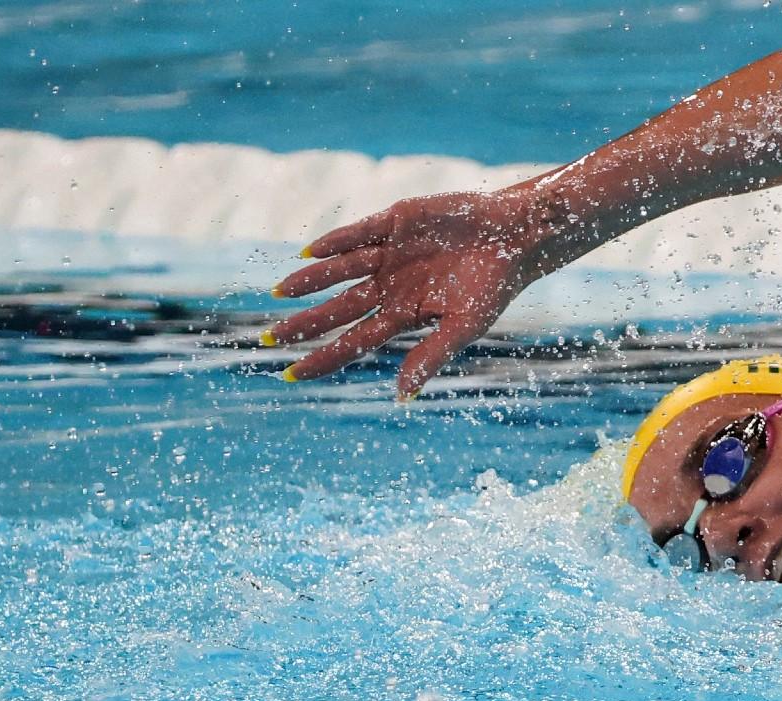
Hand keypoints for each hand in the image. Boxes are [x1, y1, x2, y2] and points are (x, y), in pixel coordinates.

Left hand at [269, 188, 545, 396]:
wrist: (514, 236)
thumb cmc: (494, 285)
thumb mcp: (464, 327)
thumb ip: (431, 356)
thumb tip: (403, 396)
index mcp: (403, 315)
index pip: (353, 342)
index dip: (322, 359)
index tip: (290, 375)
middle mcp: (388, 287)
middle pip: (338, 310)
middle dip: (303, 324)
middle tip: (267, 339)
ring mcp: (389, 254)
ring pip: (340, 271)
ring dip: (311, 282)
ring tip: (279, 293)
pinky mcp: (395, 221)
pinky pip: (358, 233)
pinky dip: (334, 242)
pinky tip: (308, 252)